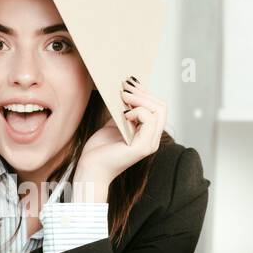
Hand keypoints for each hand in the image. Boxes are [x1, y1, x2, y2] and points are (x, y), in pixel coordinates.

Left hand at [73, 77, 165, 197]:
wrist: (91, 168)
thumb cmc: (100, 149)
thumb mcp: (114, 124)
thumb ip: (124, 111)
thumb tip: (128, 91)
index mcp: (148, 134)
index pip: (158, 108)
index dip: (146, 93)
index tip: (130, 83)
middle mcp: (153, 139)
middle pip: (162, 107)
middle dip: (144, 93)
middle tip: (125, 87)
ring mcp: (150, 144)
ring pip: (158, 110)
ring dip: (140, 99)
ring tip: (123, 96)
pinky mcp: (143, 147)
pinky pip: (149, 119)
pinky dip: (137, 111)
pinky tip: (123, 114)